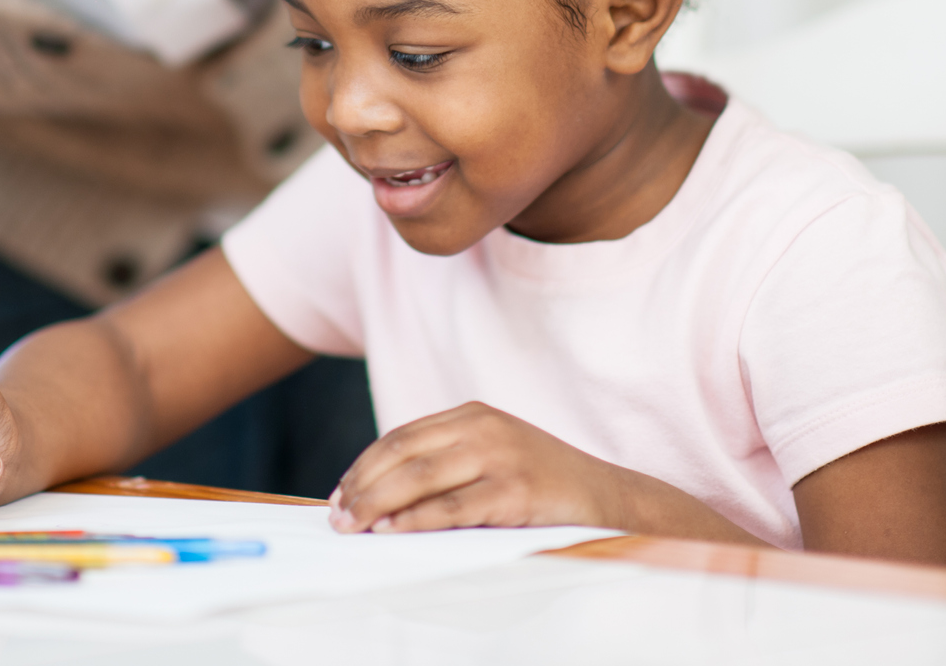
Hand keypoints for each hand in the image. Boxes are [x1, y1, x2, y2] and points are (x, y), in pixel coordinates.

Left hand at [327, 402, 620, 533]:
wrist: (608, 497)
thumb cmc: (542, 483)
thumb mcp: (493, 454)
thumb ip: (447, 461)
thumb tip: (381, 495)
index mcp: (473, 415)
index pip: (401, 437)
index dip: (364, 466)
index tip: (339, 495)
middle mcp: (484, 428)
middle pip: (403, 454)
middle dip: (361, 487)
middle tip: (337, 518)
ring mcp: (501, 457)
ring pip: (420, 478)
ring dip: (377, 503)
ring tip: (353, 526)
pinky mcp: (516, 491)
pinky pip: (453, 507)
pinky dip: (415, 520)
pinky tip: (392, 531)